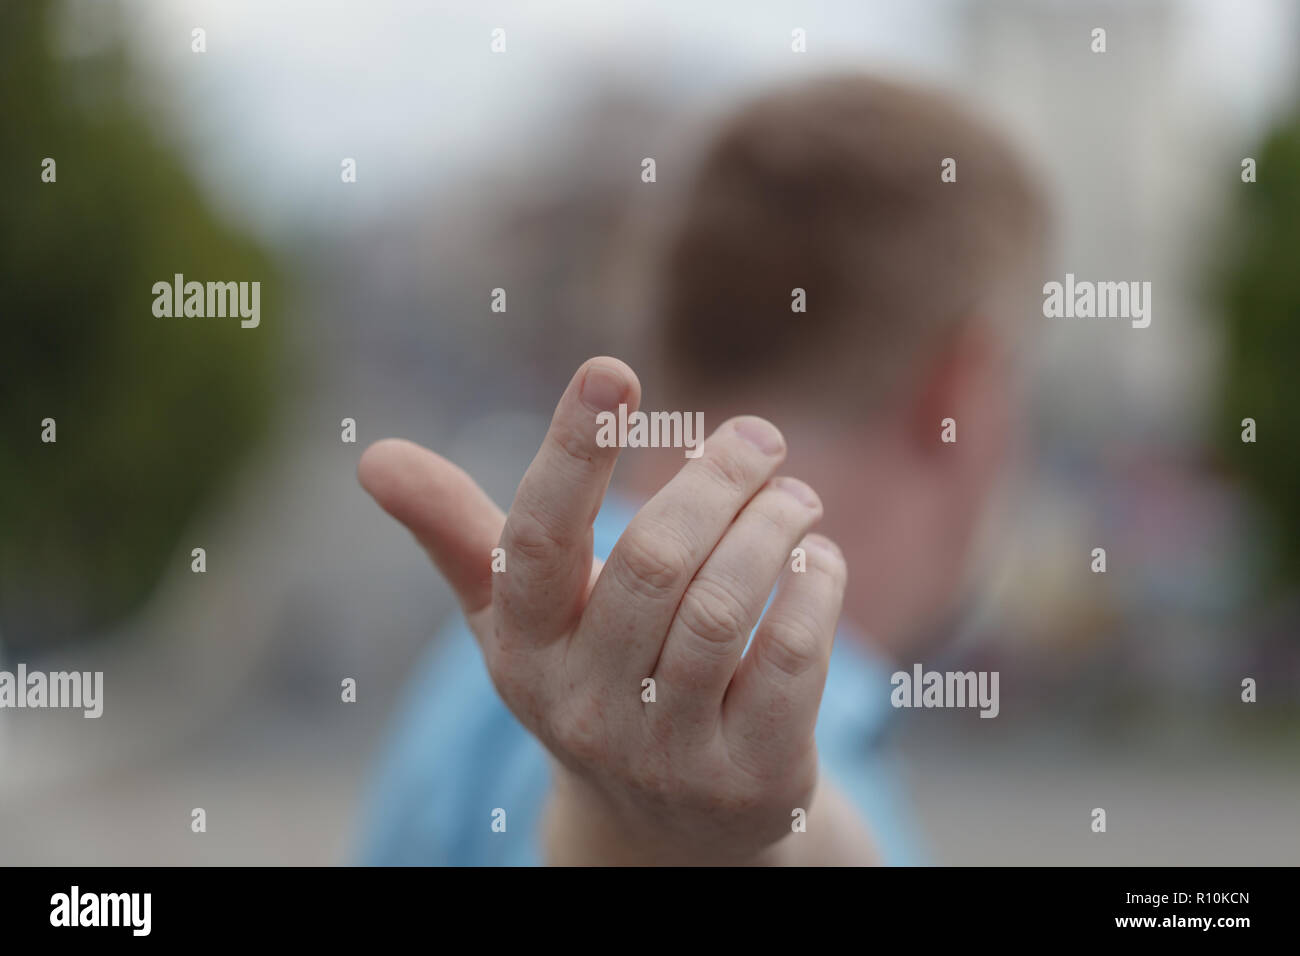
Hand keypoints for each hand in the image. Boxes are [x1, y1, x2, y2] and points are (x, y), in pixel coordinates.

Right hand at [359, 357, 864, 863]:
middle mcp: (584, 705)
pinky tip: (818, 557)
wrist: (667, 825)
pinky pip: (790, 660)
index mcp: (523, 649)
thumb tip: (369, 458)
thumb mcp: (518, 619)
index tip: (612, 373)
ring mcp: (667, 751)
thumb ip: (457, 533)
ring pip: (723, 608)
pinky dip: (814, 587)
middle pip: (654, 565)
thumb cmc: (588, 679)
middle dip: (715, 482)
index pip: (536, 542)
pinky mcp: (750, 778)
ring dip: (773, 527)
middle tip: (758, 438)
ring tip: (795, 494)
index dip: (572, 453)